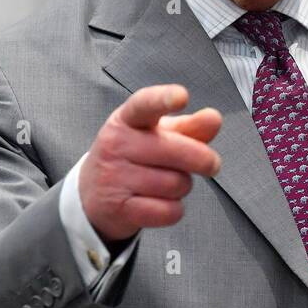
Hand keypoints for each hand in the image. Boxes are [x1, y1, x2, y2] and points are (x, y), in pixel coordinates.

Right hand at [78, 84, 222, 244]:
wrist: (93, 193)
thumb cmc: (136, 156)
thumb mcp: (158, 134)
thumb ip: (189, 126)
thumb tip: (213, 118)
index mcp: (128, 119)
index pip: (145, 104)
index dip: (164, 99)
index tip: (181, 96)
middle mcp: (116, 144)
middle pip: (178, 151)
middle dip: (203, 160)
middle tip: (210, 164)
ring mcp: (114, 177)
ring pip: (177, 184)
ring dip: (183, 186)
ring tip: (167, 183)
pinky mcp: (119, 208)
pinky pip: (169, 211)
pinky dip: (174, 210)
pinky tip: (160, 202)